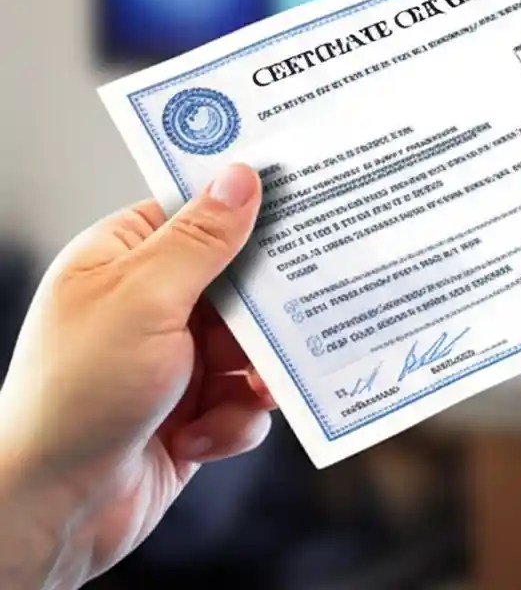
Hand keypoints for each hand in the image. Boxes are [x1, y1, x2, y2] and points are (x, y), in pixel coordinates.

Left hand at [0, 164, 273, 587]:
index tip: (304, 201)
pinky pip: (247, 400)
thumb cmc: (77, 395)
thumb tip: (242, 175)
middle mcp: (149, 304)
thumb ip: (201, 240)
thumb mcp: (144, 301)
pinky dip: (234, 422)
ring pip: (256, 346)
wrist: (53, 508)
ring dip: (251, 378)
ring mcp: (173, 359)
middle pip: (241, 282)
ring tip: (239, 395)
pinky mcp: (193, 410)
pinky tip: (197, 441)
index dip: (247, 208)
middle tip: (298, 313)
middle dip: (267, 312)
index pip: (197, 211)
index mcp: (122, 259)